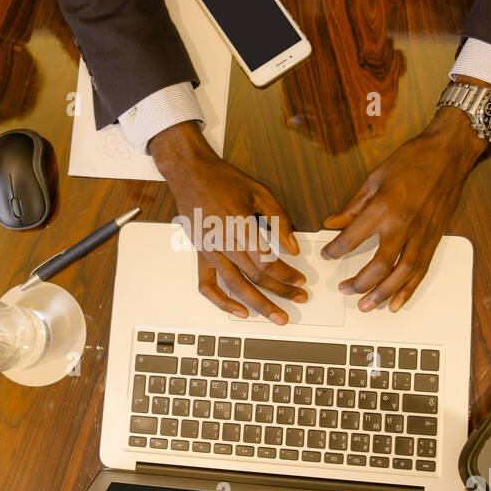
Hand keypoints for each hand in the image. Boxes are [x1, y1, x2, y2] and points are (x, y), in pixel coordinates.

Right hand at [151, 122, 306, 323]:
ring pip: (235, 286)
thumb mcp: (259, 192)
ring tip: (276, 316)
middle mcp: (223, 243)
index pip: (267, 261)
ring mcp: (210, 252)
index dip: (286, 274)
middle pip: (255, 276)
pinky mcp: (200, 255)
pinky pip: (207, 285)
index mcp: (239, 227)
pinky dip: (222, 302)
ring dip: (257, 304)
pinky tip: (239, 311)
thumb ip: (278, 220)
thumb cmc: (222, 180)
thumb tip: (292, 246)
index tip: (300, 279)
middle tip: (298, 299)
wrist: (190, 174)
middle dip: (280, 291)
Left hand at [321, 106, 487, 311]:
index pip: (352, 238)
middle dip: (359, 283)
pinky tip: (396, 302)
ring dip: (382, 293)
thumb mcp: (374, 178)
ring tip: (366, 305)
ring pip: (401, 274)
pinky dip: (408, 289)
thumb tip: (332, 223)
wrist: (448, 155)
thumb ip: (353, 207)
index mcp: (383, 208)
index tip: (328, 254)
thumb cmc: (413, 161)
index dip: (336, 250)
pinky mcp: (434, 239)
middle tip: (344, 290)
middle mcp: (403, 226)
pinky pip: (420, 270)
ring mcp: (421, 235)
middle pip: (379, 266)